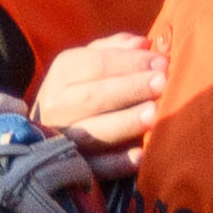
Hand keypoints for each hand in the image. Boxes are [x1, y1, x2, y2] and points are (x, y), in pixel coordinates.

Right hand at [34, 33, 163, 178]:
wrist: (49, 133)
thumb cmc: (81, 90)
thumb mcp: (89, 64)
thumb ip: (114, 50)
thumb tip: (144, 44)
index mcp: (62, 74)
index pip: (95, 64)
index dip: (129, 62)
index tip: (161, 62)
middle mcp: (57, 106)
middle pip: (94, 96)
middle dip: (130, 88)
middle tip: (162, 83)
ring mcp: (63, 139)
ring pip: (93, 132)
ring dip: (125, 123)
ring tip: (154, 115)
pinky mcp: (73, 169)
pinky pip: (95, 167)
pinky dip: (116, 163)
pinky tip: (140, 156)